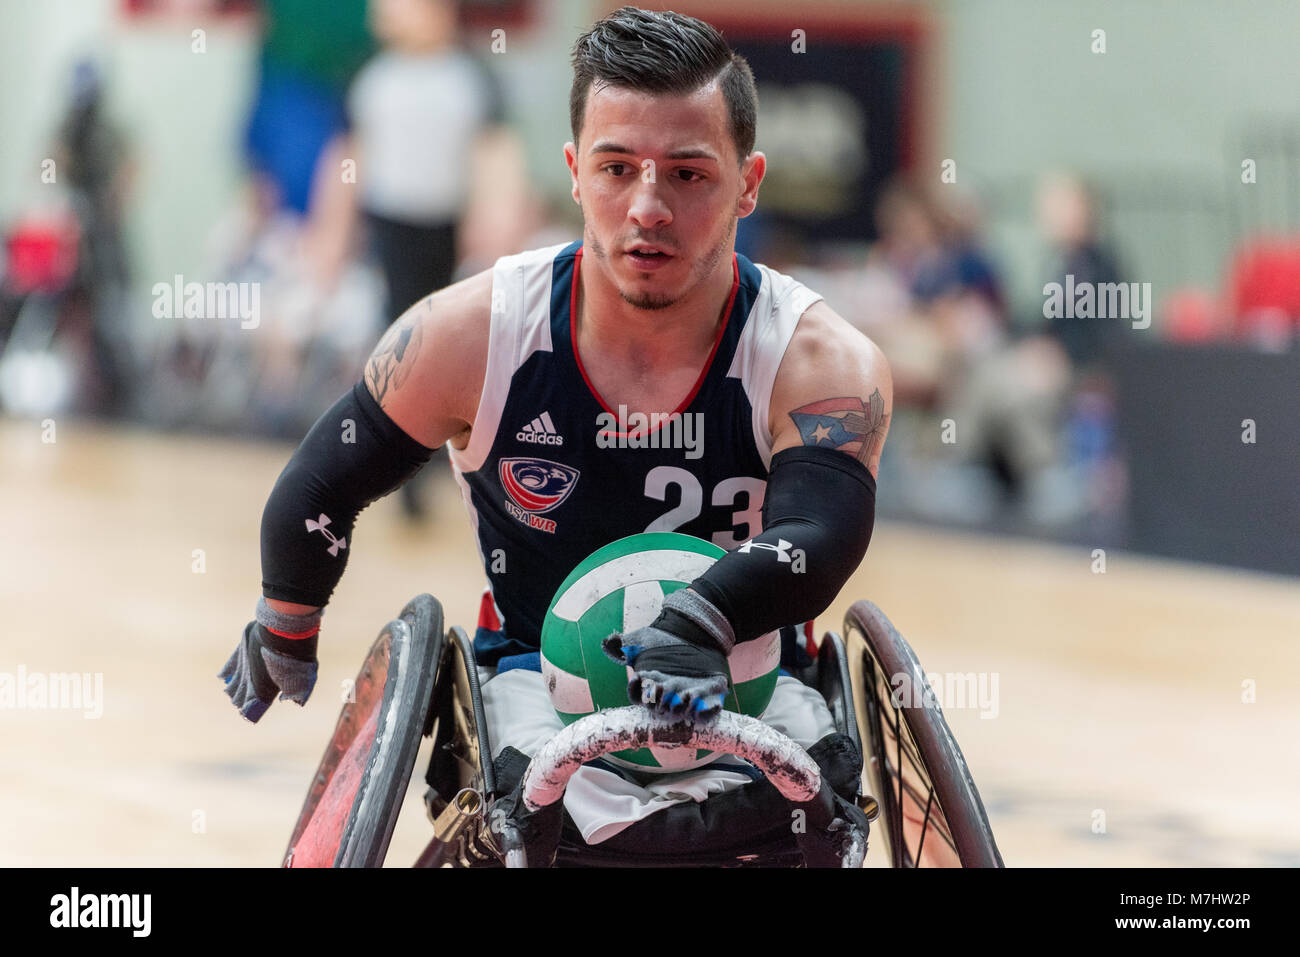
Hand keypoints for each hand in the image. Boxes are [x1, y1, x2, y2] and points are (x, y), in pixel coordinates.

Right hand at [219, 621, 317, 722]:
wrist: (285, 631)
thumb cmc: (297, 656)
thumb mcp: (305, 679)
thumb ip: (298, 693)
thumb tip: (296, 702)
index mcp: (263, 691)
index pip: (252, 707)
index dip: (250, 711)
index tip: (249, 714)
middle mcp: (249, 680)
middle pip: (240, 695)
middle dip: (240, 700)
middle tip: (239, 703)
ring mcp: (244, 665)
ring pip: (233, 681)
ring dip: (232, 688)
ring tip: (230, 692)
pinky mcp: (242, 650)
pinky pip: (230, 664)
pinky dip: (226, 671)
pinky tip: (222, 676)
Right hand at [601, 588, 732, 720]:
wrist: (695, 635)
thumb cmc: (665, 641)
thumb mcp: (643, 639)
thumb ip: (624, 644)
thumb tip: (608, 643)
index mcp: (649, 687)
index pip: (637, 697)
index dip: (635, 691)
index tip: (637, 677)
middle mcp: (666, 698)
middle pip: (658, 709)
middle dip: (659, 702)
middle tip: (660, 687)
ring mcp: (686, 700)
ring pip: (681, 714)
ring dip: (682, 707)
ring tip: (686, 694)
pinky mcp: (706, 699)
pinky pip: (706, 715)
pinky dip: (708, 713)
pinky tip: (712, 705)